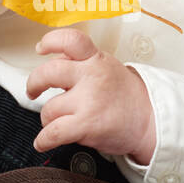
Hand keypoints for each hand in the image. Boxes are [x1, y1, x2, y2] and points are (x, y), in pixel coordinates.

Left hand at [27, 28, 156, 163]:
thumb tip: (52, 61)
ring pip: (49, 109)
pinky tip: (43, 142)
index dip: (51, 41)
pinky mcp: (87, 125)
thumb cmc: (125, 96)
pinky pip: (53, 133)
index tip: (40, 48)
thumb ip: (81, 63)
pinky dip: (44, 140)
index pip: (70, 40)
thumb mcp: (107, 67)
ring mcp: (89, 101)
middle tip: (33, 91)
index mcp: (97, 59)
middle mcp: (92, 76)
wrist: (150, 121)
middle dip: (34, 84)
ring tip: (60, 122)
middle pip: (47, 73)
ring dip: (49, 119)